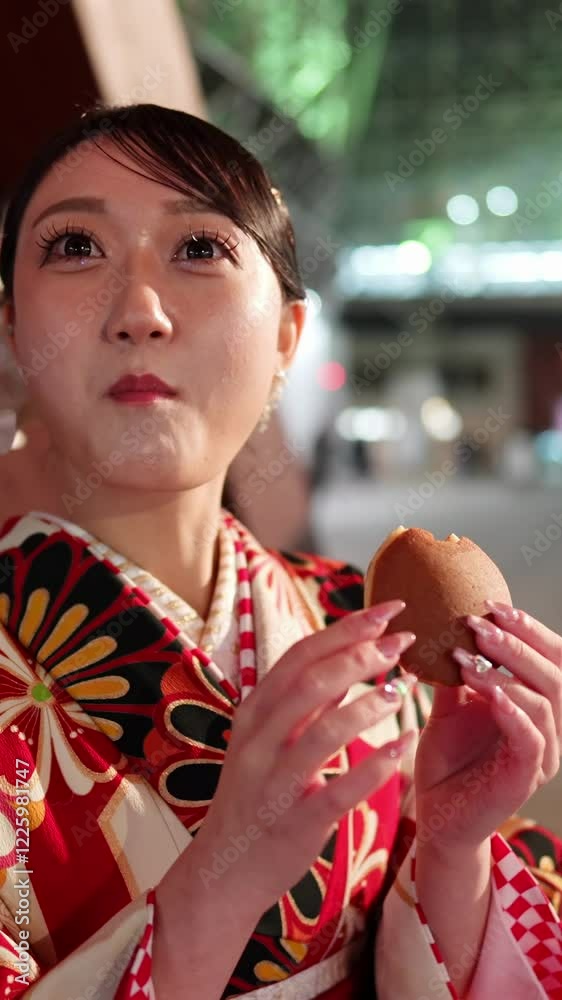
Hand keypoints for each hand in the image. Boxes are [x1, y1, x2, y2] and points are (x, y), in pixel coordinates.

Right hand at [194, 599, 416, 909]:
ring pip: (322, 731)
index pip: (301, 654)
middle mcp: (258, 739)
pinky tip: (403, 746)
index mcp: (254, 710)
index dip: (347, 628)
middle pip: (311, 682)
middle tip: (405, 641)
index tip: (389, 609)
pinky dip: (373, 766)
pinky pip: (337, 789)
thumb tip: (347, 657)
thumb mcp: (271, 739)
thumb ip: (307, 702)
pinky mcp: (293, 821)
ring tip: (403, 691)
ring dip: (368, 705)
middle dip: (361, 655)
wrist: (224, 869)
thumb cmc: (256, 796)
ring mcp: (272, 781)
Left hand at [413, 601, 561, 854]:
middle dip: (520, 643)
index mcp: (539, 707)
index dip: (530, 630)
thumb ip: (460, 671)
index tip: (493, 606)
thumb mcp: (452, 705)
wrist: (435, 814)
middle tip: (482, 624)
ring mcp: (542, 755)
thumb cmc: (448, 759)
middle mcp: (550, 728)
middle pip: (558, 674)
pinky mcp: (525, 778)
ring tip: (470, 656)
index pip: (553, 659)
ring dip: (509, 672)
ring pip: (547, 702)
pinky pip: (531, 739)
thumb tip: (445, 624)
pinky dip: (512, 710)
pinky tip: (488, 692)